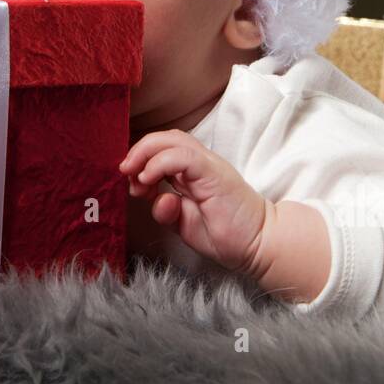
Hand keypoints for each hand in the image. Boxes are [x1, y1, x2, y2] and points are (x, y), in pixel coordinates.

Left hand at [119, 129, 269, 274]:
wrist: (259, 244)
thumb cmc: (227, 234)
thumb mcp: (184, 224)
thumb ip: (167, 210)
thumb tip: (154, 199)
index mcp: (192, 172)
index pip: (163, 149)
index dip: (140, 160)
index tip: (130, 184)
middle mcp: (200, 163)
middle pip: (165, 138)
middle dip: (138, 151)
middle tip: (125, 172)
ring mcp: (208, 165)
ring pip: (172, 139)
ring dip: (145, 152)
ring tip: (134, 174)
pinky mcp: (213, 172)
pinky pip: (183, 156)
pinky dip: (160, 163)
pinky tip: (149, 179)